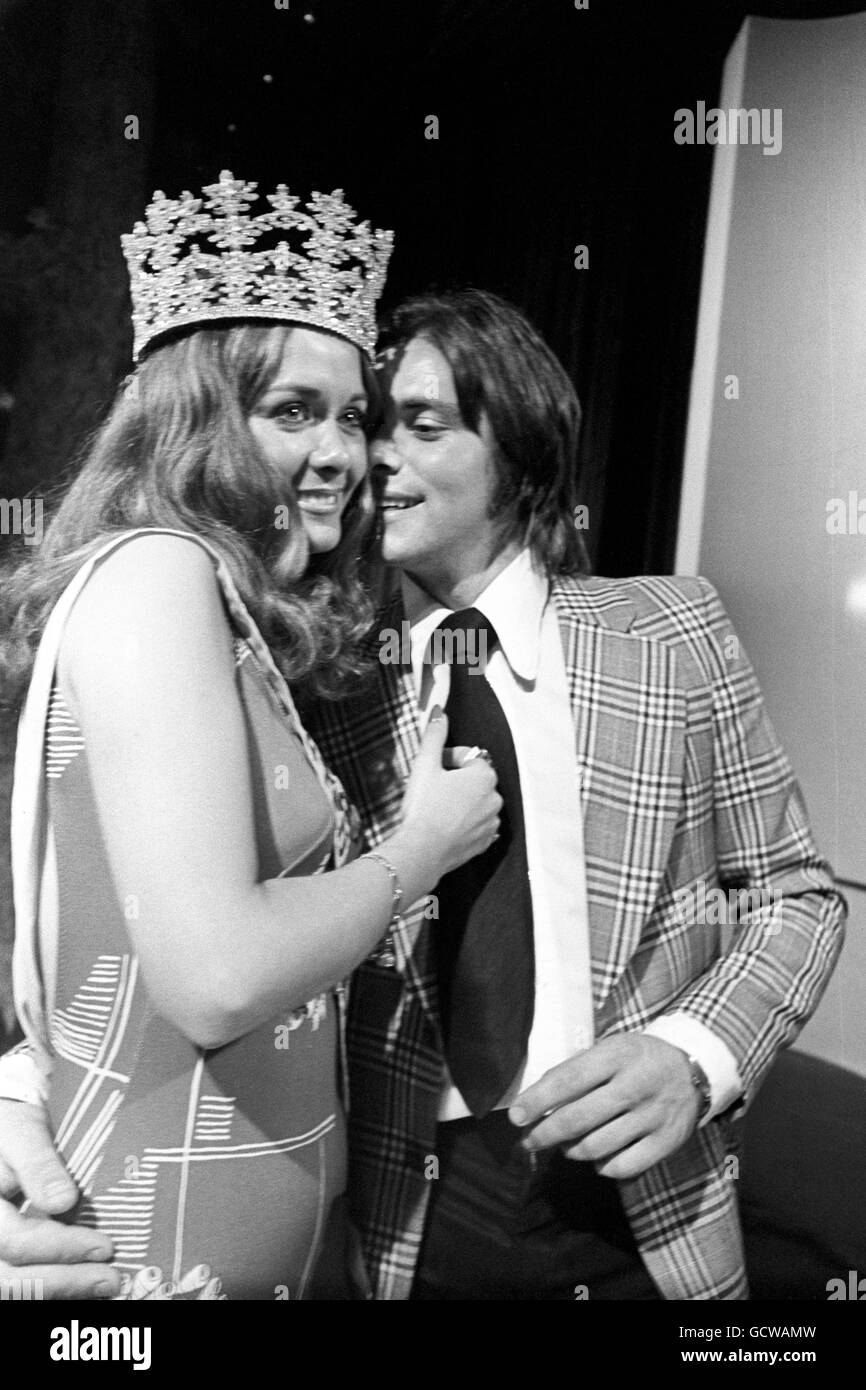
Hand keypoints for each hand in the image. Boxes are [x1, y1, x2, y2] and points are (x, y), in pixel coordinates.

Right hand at [0, 1100, 120, 1298]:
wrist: (2, 1133)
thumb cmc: (10, 1129)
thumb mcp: (23, 1134)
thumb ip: (39, 1167)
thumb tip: (63, 1201)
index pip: (15, 1242)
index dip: (60, 1248)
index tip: (104, 1246)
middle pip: (11, 1280)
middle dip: (64, 1282)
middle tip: (111, 1279)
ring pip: (15, 1288)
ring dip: (61, 1289)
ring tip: (104, 1285)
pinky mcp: (3, 1256)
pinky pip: (23, 1282)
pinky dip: (55, 1285)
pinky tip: (84, 1284)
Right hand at [400, 708, 501, 876]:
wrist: (422, 851)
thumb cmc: (424, 808)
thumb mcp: (425, 765)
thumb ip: (434, 735)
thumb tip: (439, 711)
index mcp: (484, 776)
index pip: (468, 756)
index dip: (447, 759)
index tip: (432, 768)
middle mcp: (495, 798)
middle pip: (474, 780)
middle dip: (454, 781)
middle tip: (431, 788)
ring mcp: (491, 822)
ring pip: (476, 803)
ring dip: (460, 802)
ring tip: (435, 808)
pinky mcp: (484, 842)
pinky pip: (476, 825)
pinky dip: (464, 823)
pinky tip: (445, 825)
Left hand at [508, 1035, 700, 1180]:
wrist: (692, 1068)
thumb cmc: (636, 1059)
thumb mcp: (609, 1049)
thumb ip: (575, 1071)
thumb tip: (534, 1101)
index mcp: (617, 1055)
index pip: (569, 1080)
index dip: (538, 1100)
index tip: (515, 1116)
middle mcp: (636, 1085)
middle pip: (578, 1119)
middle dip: (545, 1134)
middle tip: (529, 1141)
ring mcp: (653, 1116)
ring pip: (597, 1147)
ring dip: (571, 1151)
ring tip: (565, 1145)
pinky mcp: (666, 1142)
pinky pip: (622, 1167)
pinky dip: (601, 1166)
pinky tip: (596, 1156)